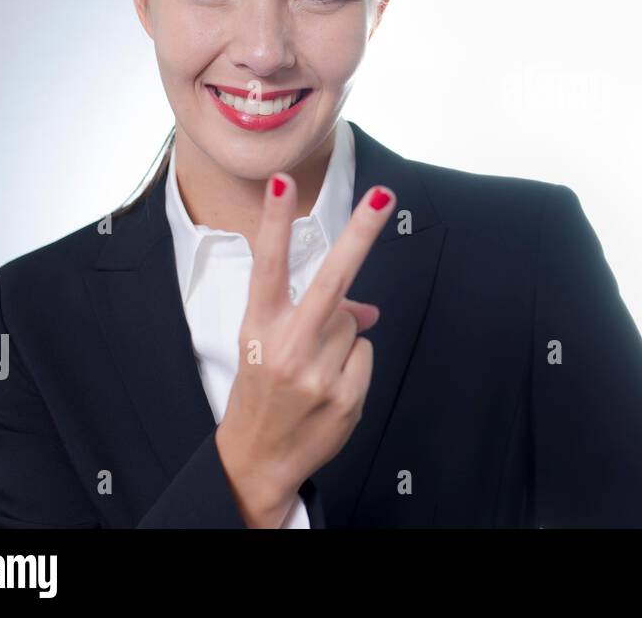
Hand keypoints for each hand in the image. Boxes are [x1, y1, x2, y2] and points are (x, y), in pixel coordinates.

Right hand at [215, 175, 395, 527]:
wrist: (257, 458)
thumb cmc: (264, 391)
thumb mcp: (271, 347)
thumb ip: (312, 316)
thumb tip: (368, 310)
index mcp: (259, 327)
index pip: (269, 265)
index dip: (276, 222)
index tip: (282, 182)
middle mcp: (285, 347)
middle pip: (332, 281)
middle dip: (359, 235)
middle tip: (384, 195)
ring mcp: (316, 374)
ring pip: (356, 324)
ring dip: (345, 339)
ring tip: (315, 368)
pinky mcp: (343, 397)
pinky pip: (366, 355)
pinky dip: (354, 365)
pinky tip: (329, 387)